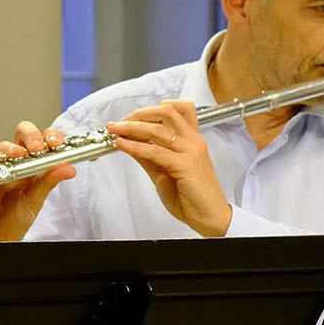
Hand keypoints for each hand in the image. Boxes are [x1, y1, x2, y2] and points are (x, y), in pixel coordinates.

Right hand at [0, 121, 79, 241]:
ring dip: (13, 148)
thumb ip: (49, 182)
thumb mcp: (36, 200)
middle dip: (31, 135)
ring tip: (20, 155)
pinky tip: (2, 166)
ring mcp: (0, 166)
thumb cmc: (15, 217)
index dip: (50, 137)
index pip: (44, 141)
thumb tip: (69, 168)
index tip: (56, 143)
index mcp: (34, 165)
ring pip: (4, 146)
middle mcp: (18, 162)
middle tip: (37, 146)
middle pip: (23, 134)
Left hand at [104, 99, 229, 235]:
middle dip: (138, 114)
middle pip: (166, 112)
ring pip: (157, 128)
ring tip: (114, 129)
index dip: (154, 108)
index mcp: (192, 140)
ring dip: (131, 126)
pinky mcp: (184, 165)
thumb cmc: (192, 197)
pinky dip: (134, 145)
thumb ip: (150, 156)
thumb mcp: (165, 171)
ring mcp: (190, 151)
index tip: (134, 116)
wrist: (209, 216)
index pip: (179, 109)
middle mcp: (193, 141)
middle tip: (119, 122)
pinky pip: (155, 151)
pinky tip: (122, 144)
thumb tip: (130, 143)